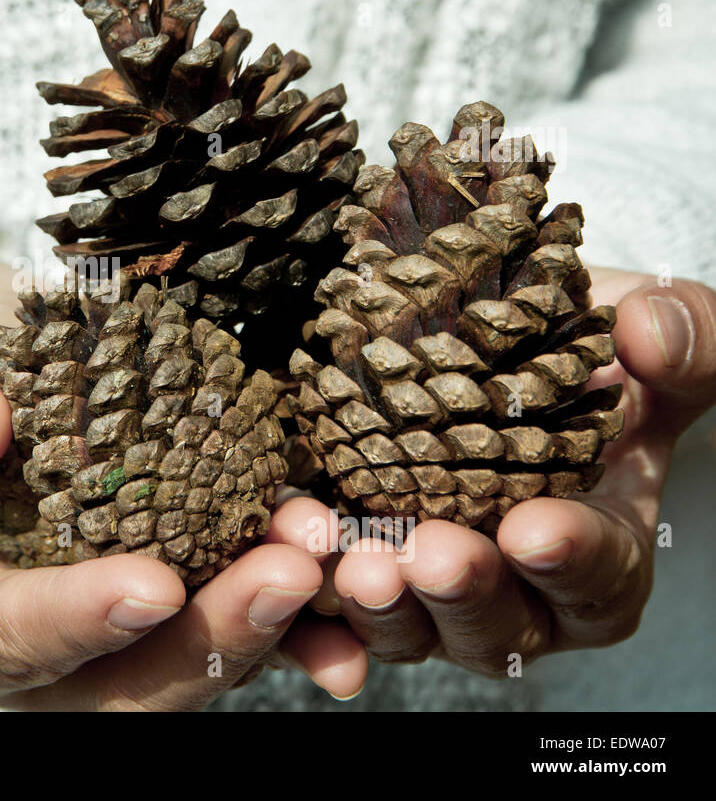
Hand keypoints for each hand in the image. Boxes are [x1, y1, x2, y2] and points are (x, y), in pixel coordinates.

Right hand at [0, 212, 365, 707]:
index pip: (3, 642)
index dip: (74, 623)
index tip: (147, 584)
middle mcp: (47, 648)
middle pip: (124, 681)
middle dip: (206, 640)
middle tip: (283, 573)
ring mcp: (125, 628)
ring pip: (200, 658)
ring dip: (274, 620)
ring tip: (328, 548)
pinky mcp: (191, 589)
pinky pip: (253, 620)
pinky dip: (312, 614)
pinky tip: (361, 579)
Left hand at [270, 269, 715, 674]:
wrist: (482, 343)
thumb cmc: (579, 348)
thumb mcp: (647, 332)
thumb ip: (684, 338)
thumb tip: (649, 332)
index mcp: (600, 549)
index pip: (599, 575)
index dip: (572, 558)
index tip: (536, 526)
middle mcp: (516, 590)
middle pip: (497, 624)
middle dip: (462, 590)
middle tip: (428, 553)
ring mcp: (428, 591)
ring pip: (407, 627)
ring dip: (379, 603)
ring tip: (352, 562)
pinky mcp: (356, 571)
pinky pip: (327, 604)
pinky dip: (305, 594)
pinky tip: (285, 554)